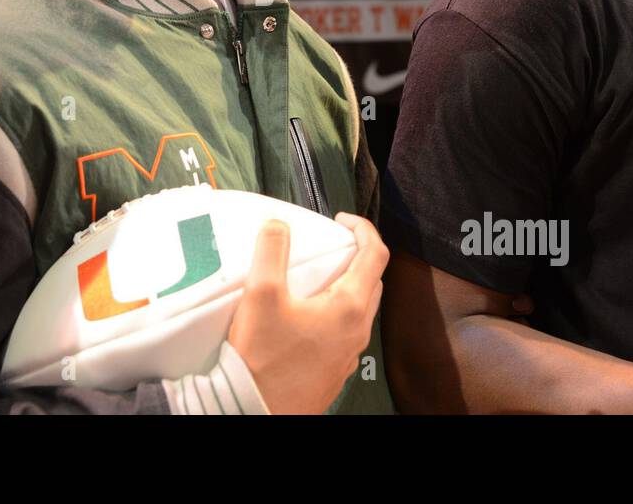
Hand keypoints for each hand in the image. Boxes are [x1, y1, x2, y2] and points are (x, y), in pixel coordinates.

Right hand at [227, 212, 388, 413]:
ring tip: (315, 276)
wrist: (257, 411)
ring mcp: (348, 352)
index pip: (375, 253)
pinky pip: (345, 330)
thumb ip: (271, 251)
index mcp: (349, 307)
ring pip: (361, 307)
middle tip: (330, 244)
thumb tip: (278, 225)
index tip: (340, 220)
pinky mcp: (335, 369)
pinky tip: (306, 313)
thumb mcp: (261, 295)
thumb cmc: (263, 360)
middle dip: (357, 254)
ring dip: (346, 284)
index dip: (362, 228)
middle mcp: (357, 330)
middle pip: (373, 279)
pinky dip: (335, 310)